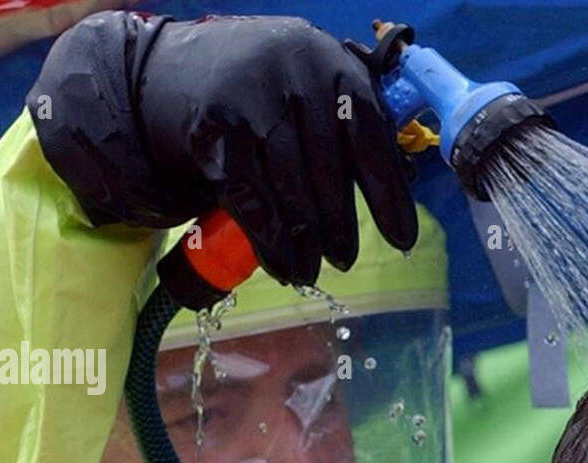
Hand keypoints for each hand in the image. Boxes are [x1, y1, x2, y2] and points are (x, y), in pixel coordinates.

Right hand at [28, 12, 417, 284]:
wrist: (185, 69)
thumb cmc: (273, 95)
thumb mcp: (316, 95)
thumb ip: (351, 134)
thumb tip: (395, 208)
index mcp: (334, 65)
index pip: (370, 137)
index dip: (388, 195)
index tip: (402, 241)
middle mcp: (295, 72)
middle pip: (327, 169)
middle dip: (339, 225)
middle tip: (345, 260)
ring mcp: (251, 95)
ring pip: (288, 187)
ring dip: (303, 240)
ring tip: (311, 271)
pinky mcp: (215, 127)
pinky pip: (249, 196)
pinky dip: (268, 238)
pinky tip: (281, 263)